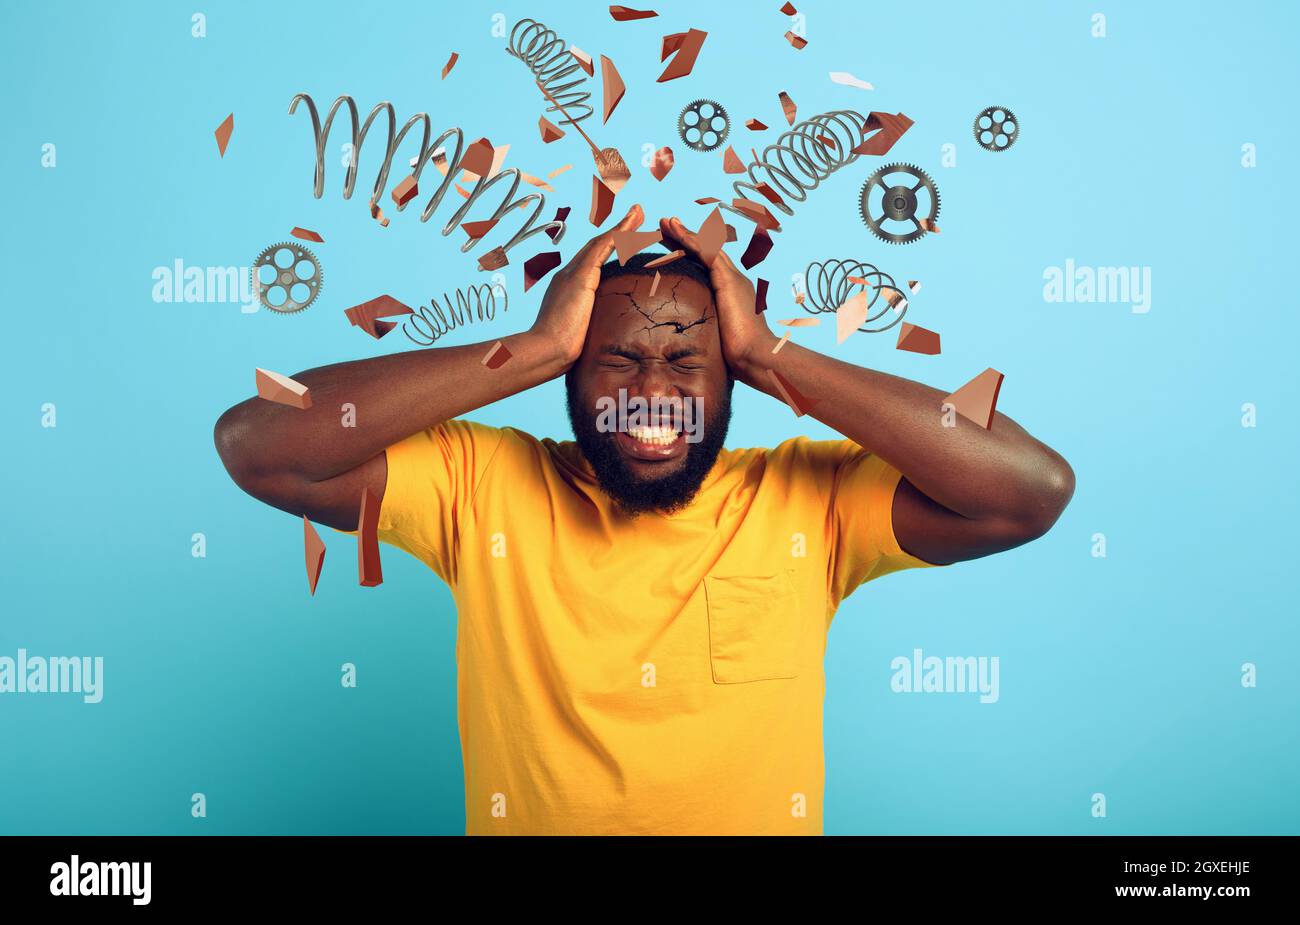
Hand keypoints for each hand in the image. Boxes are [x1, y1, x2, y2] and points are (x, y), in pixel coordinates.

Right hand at [529, 204, 644, 367]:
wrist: (546, 350)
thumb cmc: (559, 352)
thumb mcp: (578, 338)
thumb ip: (588, 331)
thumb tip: (599, 342)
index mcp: (567, 289)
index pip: (591, 261)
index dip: (608, 247)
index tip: (623, 239)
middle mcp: (567, 275)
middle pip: (596, 246)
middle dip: (617, 229)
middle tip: (636, 214)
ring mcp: (572, 273)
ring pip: (601, 241)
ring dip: (622, 225)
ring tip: (639, 211)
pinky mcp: (580, 276)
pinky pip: (602, 247)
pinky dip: (618, 232)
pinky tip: (632, 222)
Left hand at [658, 215, 776, 379]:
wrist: (756, 358)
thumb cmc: (738, 359)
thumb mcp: (715, 341)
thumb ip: (704, 334)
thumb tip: (684, 347)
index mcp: (730, 294)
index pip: (706, 268)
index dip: (688, 255)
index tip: (669, 247)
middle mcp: (733, 281)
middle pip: (705, 253)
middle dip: (684, 239)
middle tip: (664, 226)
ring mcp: (732, 278)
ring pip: (704, 247)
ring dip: (683, 233)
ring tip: (665, 221)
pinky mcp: (728, 280)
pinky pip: (705, 252)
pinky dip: (688, 238)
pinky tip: (674, 229)